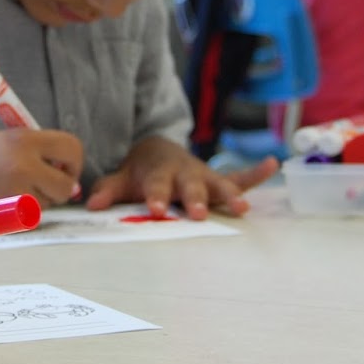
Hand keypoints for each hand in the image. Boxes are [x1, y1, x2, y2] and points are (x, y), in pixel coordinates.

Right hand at [0, 129, 84, 207]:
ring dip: (37, 201)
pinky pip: (30, 217)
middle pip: (66, 185)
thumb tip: (72, 182)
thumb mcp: (4, 142)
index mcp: (24, 138)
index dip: (73, 162)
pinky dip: (22, 214)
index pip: (72, 147)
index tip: (62, 168)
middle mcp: (24, 163)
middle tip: (41, 186)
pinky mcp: (5, 213)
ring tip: (6, 190)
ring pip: (48, 204)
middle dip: (60, 189)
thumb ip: (37, 154)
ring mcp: (15, 191)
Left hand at [85, 137, 275, 218]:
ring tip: (242, 207)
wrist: (156, 149)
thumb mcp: (121, 179)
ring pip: (219, 185)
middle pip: (191, 187)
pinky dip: (256, 173)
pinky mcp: (220, 179)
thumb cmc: (140, 172)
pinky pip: (241, 177)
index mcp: (159, 173)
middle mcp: (185, 173)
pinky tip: (273, 163)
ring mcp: (205, 176)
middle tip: (199, 214)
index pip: (157, 186)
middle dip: (195, 200)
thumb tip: (91, 204)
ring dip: (231, 195)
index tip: (156, 210)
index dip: (156, 197)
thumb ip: (108, 190)